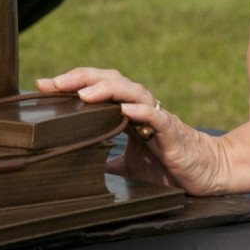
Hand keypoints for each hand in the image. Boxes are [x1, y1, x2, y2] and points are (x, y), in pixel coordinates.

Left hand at [36, 68, 230, 195]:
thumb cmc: (168, 165)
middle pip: (110, 80)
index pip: (96, 87)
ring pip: (131, 91)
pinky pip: (157, 116)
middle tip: (55, 83)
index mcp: (126, 111)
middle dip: (82, 78)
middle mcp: (139, 107)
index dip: (71, 83)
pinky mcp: (172, 131)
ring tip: (85, 94)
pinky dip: (141, 111)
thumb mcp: (129, 165)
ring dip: (107, 89)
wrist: (206, 172)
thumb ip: (108, 159)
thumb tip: (81, 166)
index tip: (43, 85)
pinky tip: (125, 110)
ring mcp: (157, 116)